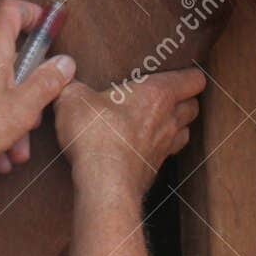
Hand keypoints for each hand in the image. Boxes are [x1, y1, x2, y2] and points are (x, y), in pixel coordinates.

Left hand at [0, 0, 77, 179]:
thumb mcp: (25, 105)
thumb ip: (47, 81)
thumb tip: (64, 63)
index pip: (11, 11)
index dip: (33, 14)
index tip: (49, 28)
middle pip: (12, 58)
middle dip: (31, 86)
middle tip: (40, 108)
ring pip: (1, 89)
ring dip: (17, 117)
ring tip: (20, 147)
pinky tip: (2, 156)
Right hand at [54, 70, 204, 198]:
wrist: (104, 183)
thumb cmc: (97, 135)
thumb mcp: (74, 100)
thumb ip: (71, 86)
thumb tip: (62, 79)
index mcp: (157, 94)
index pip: (193, 80)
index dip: (191, 76)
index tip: (183, 72)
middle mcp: (168, 120)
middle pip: (193, 106)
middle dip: (184, 100)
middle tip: (167, 96)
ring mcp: (164, 147)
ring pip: (185, 131)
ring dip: (177, 125)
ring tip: (158, 121)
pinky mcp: (154, 169)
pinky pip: (167, 154)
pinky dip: (160, 148)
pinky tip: (141, 147)